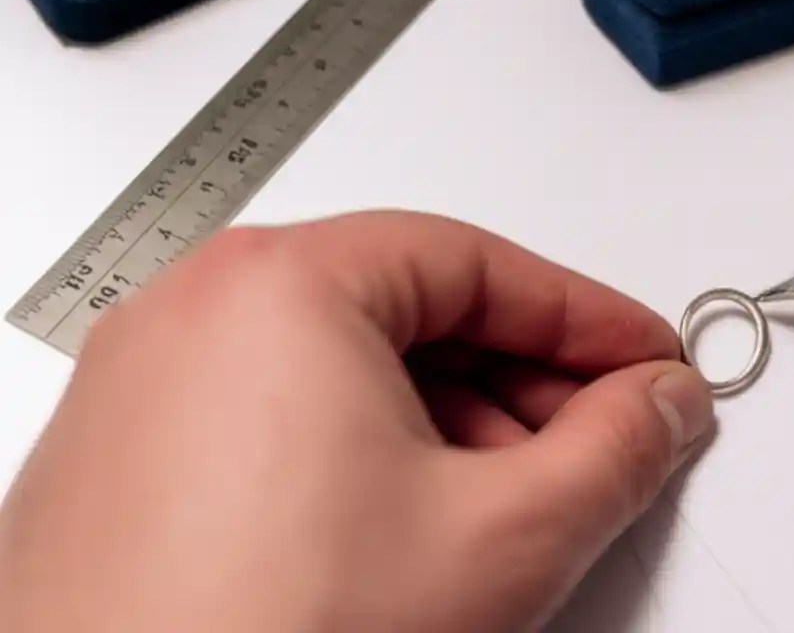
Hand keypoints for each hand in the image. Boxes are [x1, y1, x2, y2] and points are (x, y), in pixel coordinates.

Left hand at [0, 212, 712, 631]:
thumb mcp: (501, 538)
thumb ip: (615, 451)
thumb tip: (658, 405)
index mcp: (278, 286)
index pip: (480, 263)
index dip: (586, 318)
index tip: (644, 360)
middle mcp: (194, 314)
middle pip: (411, 311)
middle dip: (522, 383)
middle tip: (596, 438)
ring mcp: (147, 386)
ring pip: (346, 368)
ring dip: (451, 426)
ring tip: (513, 502)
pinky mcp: (128, 459)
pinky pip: (280, 416)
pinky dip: (366, 454)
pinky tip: (416, 529)